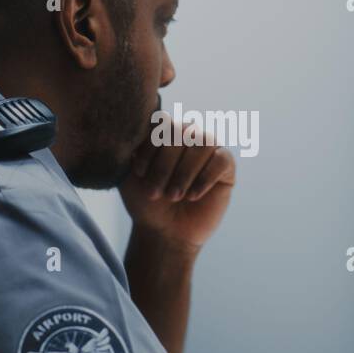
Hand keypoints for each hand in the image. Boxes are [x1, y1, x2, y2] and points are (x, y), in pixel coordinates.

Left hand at [119, 121, 235, 250]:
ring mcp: (209, 149)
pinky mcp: (226, 167)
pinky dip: (205, 178)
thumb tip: (127, 127)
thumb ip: (129, 148)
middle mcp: (189, 133)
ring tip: (173, 196)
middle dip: (165, 164)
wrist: (164, 231)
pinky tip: (193, 196)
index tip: (139, 173)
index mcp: (165, 131)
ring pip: (203, 142)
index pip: (162, 121)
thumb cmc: (145, 201)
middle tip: (155, 192)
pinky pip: (222, 159)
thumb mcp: (128, 174)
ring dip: (185, 172)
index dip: (150, 146)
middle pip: (182, 130)